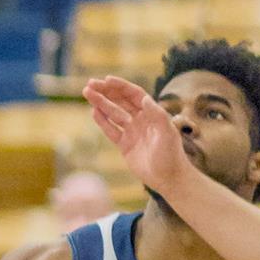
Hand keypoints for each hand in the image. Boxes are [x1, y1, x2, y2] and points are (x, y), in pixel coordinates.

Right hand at [86, 75, 194, 193]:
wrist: (169, 179)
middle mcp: (142, 120)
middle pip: (121, 101)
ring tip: (87, 93)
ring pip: (113, 113)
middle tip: (89, 84)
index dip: (121, 86)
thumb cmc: (172, 155)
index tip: (106, 80)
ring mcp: (132, 132)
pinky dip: (102, 121)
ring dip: (100, 103)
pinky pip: (111, 130)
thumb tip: (144, 98)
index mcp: (153, 114)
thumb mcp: (167, 133)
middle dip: (106, 92)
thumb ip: (157, 115)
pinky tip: (93, 111)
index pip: (134, 95)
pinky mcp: (124, 145)